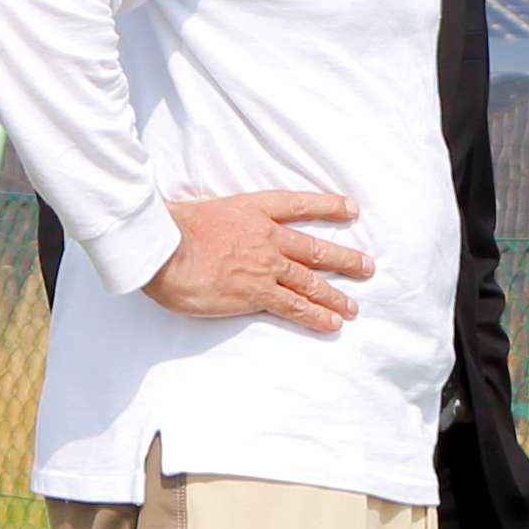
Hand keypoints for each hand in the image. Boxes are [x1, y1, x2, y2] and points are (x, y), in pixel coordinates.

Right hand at [147, 189, 369, 332]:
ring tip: (353, 307)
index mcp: (252, 210)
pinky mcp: (256, 292)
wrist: (161, 248)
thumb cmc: (169, 228)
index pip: (299, 204)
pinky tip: (332, 323)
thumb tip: (214, 229)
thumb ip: (218, 220)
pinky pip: (294, 306)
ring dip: (334, 295)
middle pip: (314, 248)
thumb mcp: (199, 210)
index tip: (351, 208)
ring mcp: (265, 265)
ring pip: (310, 280)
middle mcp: (266, 236)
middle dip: (344, 259)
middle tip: (366, 266)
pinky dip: (316, 315)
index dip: (328, 205)